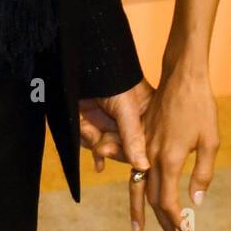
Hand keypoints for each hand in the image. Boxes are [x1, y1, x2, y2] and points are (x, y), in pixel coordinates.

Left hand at [79, 77, 153, 209]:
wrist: (84, 63)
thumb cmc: (112, 79)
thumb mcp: (127, 108)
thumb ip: (133, 137)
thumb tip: (143, 167)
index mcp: (146, 116)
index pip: (144, 145)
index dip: (135, 155)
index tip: (128, 160)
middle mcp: (130, 121)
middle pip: (125, 149)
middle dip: (112, 149)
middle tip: (103, 147)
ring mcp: (110, 122)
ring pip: (107, 147)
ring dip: (97, 143)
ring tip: (89, 131)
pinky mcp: (93, 122)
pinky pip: (92, 141)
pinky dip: (88, 142)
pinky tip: (90, 145)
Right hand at [136, 64, 219, 230]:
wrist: (183, 77)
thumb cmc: (201, 108)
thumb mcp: (210, 142)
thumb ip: (202, 175)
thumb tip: (195, 202)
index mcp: (169, 158)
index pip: (166, 200)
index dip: (176, 219)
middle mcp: (152, 154)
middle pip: (150, 194)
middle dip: (160, 219)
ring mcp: (145, 144)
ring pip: (137, 182)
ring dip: (140, 206)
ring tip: (141, 226)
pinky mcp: (143, 135)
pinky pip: (135, 165)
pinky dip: (137, 184)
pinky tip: (141, 191)